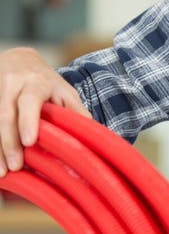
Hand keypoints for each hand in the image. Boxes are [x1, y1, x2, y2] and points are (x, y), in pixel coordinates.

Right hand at [0, 47, 90, 175]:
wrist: (19, 60)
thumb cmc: (48, 84)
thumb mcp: (65, 92)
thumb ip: (77, 112)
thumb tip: (94, 136)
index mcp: (36, 83)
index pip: (29, 101)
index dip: (28, 120)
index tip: (29, 142)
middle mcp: (12, 84)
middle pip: (5, 113)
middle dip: (9, 141)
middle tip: (15, 166)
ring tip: (2, 173)